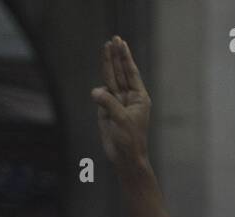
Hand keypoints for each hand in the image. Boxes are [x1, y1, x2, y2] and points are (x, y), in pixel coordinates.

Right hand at [91, 37, 151, 174]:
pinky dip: (100, 86)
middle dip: (116, 56)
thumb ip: (108, 103)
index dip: (125, 57)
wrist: (125, 158)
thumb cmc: (130, 141)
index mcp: (139, 98)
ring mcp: (117, 102)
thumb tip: (94, 91)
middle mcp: (129, 97)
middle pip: (121, 72)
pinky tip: (99, 87)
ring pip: (111, 79)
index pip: (131, 72)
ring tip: (105, 47)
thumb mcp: (121, 120)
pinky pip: (102, 94)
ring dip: (108, 64)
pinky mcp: (106, 110)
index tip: (120, 42)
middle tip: (113, 39)